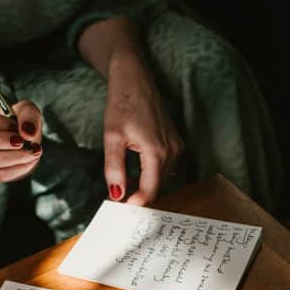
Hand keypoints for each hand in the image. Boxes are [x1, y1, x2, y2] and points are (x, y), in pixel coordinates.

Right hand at [0, 93, 42, 182]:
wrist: (23, 139)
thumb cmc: (18, 119)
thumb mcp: (26, 109)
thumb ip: (28, 115)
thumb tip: (28, 133)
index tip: (15, 126)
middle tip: (20, 141)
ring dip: (9, 157)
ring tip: (30, 151)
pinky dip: (15, 169)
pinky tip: (29, 160)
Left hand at [102, 49, 183, 205]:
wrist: (135, 79)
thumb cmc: (122, 104)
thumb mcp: (112, 137)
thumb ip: (115, 168)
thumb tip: (117, 194)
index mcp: (156, 151)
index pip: (150, 191)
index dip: (136, 204)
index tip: (121, 210)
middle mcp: (172, 151)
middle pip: (158, 187)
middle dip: (140, 197)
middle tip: (120, 203)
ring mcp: (177, 147)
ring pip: (162, 179)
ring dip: (147, 187)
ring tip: (127, 191)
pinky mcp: (176, 143)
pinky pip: (166, 168)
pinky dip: (153, 176)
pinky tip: (137, 176)